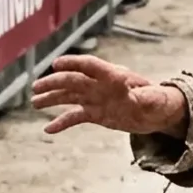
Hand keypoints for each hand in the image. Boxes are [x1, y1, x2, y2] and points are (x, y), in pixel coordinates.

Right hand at [33, 54, 188, 136]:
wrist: (158, 112)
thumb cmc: (159, 101)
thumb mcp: (155, 100)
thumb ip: (144, 98)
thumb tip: (134, 97)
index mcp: (115, 76)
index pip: (91, 66)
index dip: (74, 63)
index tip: (56, 63)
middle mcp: (101, 85)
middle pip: (74, 80)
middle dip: (55, 82)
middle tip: (36, 87)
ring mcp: (96, 98)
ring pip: (70, 96)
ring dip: (52, 98)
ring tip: (34, 102)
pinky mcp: (95, 113)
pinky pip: (75, 116)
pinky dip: (62, 122)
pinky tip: (48, 129)